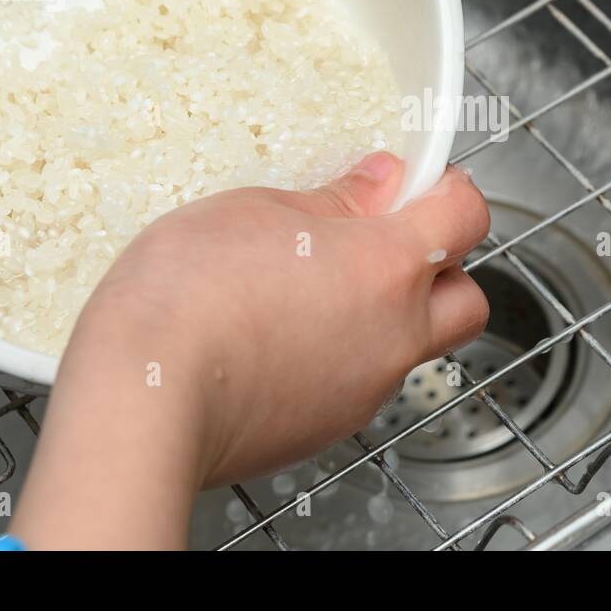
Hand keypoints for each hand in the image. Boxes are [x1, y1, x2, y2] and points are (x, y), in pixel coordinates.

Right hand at [11, 152, 490, 548]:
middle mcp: (395, 336)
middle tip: (384, 241)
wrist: (143, 402)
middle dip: (442, 268)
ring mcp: (365, 390)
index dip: (448, 190)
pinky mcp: (327, 428)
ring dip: (390, 315)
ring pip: (413, 346)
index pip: (467, 217)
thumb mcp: (259, 211)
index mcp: (389, 267)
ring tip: (319, 290)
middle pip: (465, 299)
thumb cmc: (189, 297)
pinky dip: (344, 355)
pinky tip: (285, 336)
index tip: (416, 182)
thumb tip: (379, 186)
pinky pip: (362, 381)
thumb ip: (336, 200)